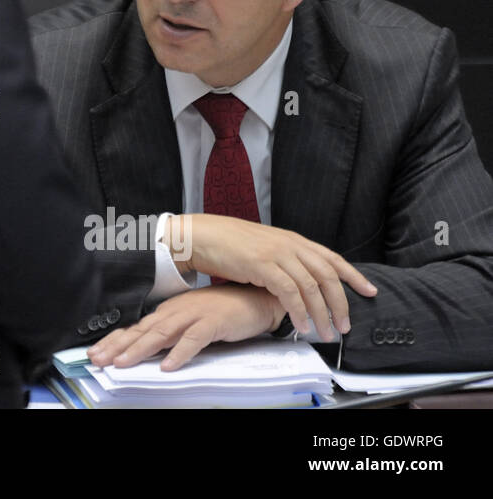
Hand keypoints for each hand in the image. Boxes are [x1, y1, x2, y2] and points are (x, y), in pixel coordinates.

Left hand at [87, 284, 283, 370]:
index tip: (95, 353)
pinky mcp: (213, 322)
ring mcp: (194, 315)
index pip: (136, 328)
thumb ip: (171, 334)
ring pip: (161, 334)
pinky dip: (180, 353)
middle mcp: (176, 311)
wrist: (256, 299)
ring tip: (123, 363)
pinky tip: (169, 365)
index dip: (115, 341)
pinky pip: (194, 339)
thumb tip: (150, 351)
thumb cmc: (223, 311)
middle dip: (118, 346)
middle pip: (142, 330)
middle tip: (98, 359)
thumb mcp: (190, 322)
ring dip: (140, 349)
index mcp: (168, 312)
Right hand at [165, 214, 376, 340]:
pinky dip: (299, 311)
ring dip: (322, 314)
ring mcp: (276, 253)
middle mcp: (289, 244)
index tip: (370, 291)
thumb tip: (298, 283)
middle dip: (340, 304)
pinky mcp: (262, 264)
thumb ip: (284, 261)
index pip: (332, 258)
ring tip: (325, 334)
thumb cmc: (227, 243)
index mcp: (293, 240)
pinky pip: (289, 292)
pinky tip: (301, 325)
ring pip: (311, 287)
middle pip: (327, 276)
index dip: (353, 276)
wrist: (200, 235)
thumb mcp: (263, 247)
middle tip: (345, 326)